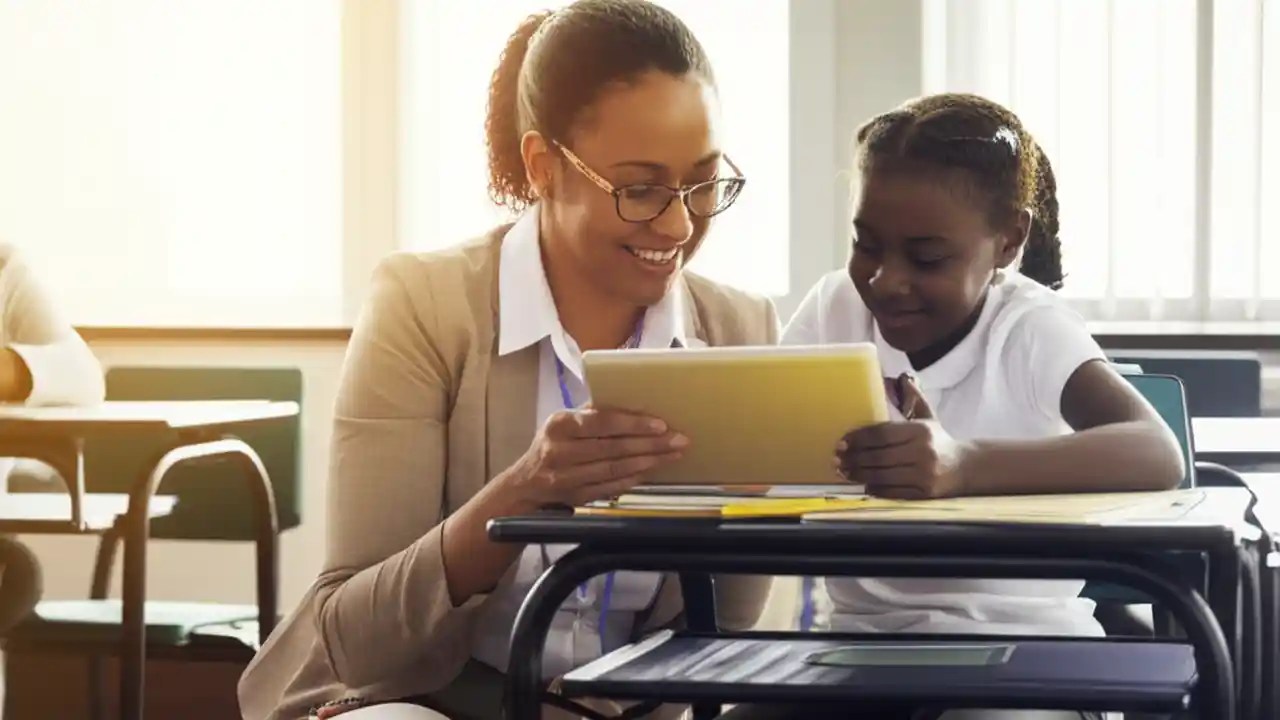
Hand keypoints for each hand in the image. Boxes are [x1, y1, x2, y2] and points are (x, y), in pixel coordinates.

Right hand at [504, 406, 687, 506]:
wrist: (524, 486)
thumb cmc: (551, 445)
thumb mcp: (562, 423)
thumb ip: (591, 414)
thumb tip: (632, 404)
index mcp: (560, 425)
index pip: (602, 423)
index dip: (633, 424)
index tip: (660, 424)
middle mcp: (561, 451)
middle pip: (614, 448)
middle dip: (651, 444)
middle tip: (678, 440)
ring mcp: (568, 478)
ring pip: (616, 469)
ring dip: (649, 462)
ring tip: (672, 454)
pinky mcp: (577, 497)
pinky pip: (612, 486)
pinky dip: (634, 478)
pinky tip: (652, 470)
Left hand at [836, 375, 973, 498]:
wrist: (965, 467)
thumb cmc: (938, 440)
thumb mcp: (929, 417)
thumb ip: (915, 398)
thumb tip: (904, 377)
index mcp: (921, 430)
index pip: (882, 434)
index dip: (859, 438)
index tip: (841, 441)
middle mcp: (923, 453)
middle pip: (878, 456)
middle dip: (853, 458)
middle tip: (836, 459)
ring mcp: (924, 476)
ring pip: (882, 476)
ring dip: (859, 474)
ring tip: (843, 472)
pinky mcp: (923, 494)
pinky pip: (892, 492)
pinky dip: (875, 489)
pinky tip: (863, 484)